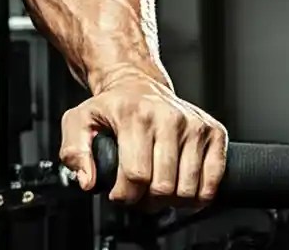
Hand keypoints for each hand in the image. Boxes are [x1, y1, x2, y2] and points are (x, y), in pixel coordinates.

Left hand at [59, 74, 226, 210]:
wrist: (137, 85)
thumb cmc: (111, 106)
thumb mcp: (78, 121)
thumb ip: (73, 152)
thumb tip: (88, 181)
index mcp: (134, 115)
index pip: (136, 175)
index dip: (125, 196)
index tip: (119, 195)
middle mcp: (168, 118)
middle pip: (163, 186)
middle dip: (147, 202)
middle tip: (138, 196)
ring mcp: (194, 125)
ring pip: (189, 188)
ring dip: (172, 202)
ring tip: (156, 192)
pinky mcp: (214, 131)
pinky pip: (214, 180)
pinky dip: (198, 196)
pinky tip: (181, 190)